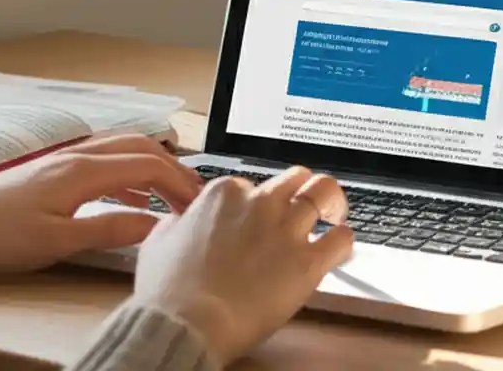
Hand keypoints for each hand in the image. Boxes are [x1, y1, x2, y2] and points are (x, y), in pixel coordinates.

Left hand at [0, 135, 202, 271]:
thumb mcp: (57, 242)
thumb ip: (109, 229)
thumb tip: (155, 224)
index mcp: (83, 171)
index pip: (148, 165)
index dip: (179, 184)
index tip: (197, 207)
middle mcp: (78, 156)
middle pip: (141, 147)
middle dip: (174, 169)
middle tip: (194, 198)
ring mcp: (65, 159)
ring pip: (124, 149)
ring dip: (154, 165)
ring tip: (173, 193)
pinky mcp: (54, 170)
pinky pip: (106, 160)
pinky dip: (131, 172)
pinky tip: (134, 197)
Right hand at [132, 167, 353, 364]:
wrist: (187, 323)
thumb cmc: (169, 290)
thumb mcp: (159, 242)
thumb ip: (177, 223)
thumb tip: (183, 221)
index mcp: (223, 194)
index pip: (251, 185)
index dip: (253, 203)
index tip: (254, 219)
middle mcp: (259, 203)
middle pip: (294, 178)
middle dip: (299, 190)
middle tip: (304, 204)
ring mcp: (286, 230)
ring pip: (324, 193)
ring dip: (330, 203)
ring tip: (333, 214)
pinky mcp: (308, 262)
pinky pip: (342, 238)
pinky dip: (343, 239)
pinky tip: (337, 247)